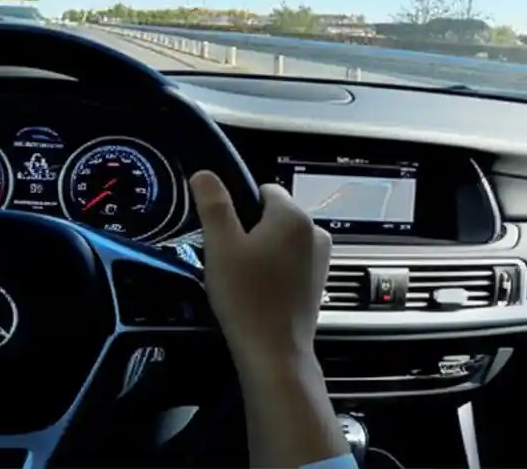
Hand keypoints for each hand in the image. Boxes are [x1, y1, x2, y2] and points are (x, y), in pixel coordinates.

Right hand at [191, 171, 330, 370]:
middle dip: (251, 230)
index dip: (238, 208)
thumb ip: (213, 203)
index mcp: (294, 216)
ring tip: (244, 277)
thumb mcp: (220, 245)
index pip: (263, 190)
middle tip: (230, 259)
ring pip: (281, 239)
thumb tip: (205, 173)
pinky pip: (291, 261)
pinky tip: (259, 290)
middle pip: (273, 215)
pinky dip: (275, 268)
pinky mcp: (319, 281)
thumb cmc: (246, 296)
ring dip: (263, 250)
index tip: (224, 235)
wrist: (274, 352)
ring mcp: (321, 258)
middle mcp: (315, 231)